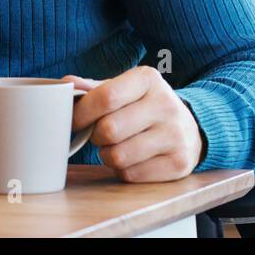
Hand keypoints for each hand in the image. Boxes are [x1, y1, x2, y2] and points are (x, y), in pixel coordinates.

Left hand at [62, 67, 205, 182]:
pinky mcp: (178, 163)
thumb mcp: (124, 89)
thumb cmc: (145, 107)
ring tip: (118, 146)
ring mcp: (175, 135)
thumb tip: (65, 85)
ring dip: (108, 156)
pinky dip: (124, 170)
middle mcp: (166, 104)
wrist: (189, 128)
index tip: (75, 121)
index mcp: (148, 79)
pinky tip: (133, 158)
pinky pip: (131, 175)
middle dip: (96, 136)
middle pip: (109, 129)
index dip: (82, 113)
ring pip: (118, 156)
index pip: (106, 97)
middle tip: (101, 134)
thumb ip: (94, 88)